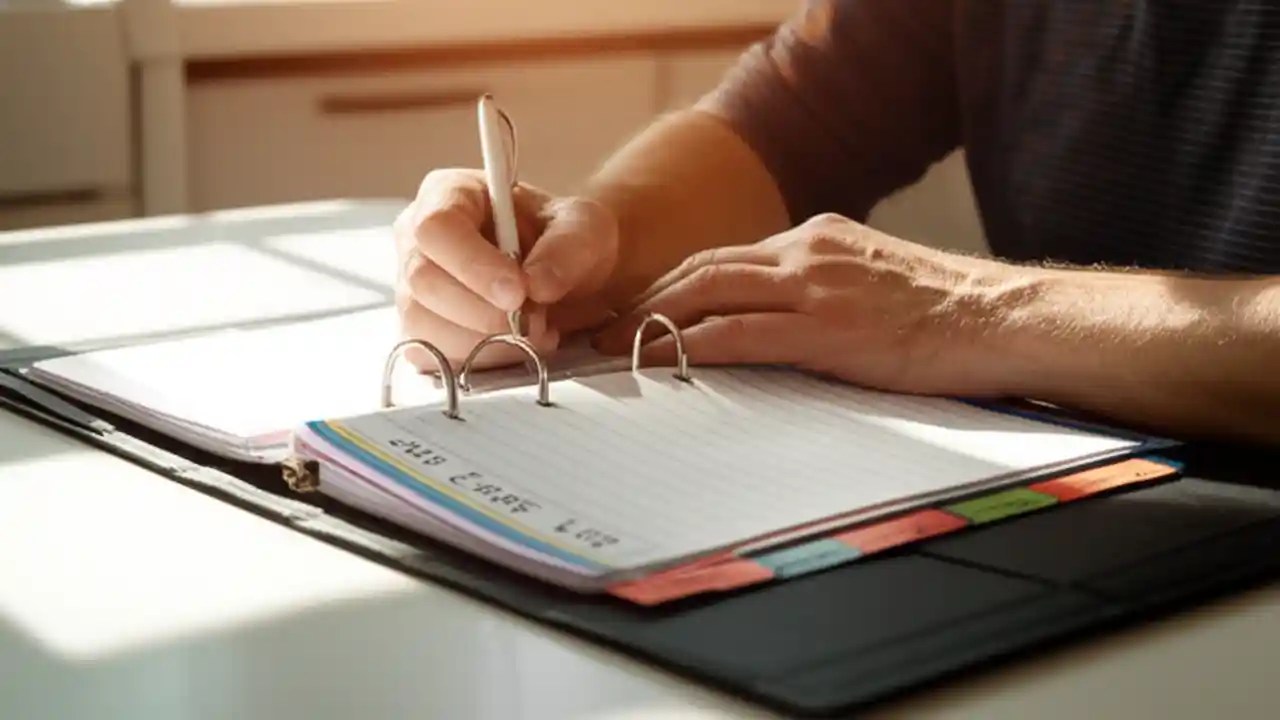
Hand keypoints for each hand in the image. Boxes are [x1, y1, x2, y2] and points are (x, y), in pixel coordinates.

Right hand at [394, 169, 618, 369]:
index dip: (473, 265)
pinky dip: (478, 360)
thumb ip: (567, 249)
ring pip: (423, 324)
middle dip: (483, 312)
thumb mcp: (583, 229)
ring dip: (483, 342)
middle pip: (423, 281)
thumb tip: (537, 285)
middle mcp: (419, 239)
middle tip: (533, 320)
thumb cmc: (562, 240)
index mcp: (449, 194)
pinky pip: (433, 355)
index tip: (517, 292)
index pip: (437, 227)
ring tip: (531, 332)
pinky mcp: (422, 330)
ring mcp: (413, 287)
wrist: (566, 274)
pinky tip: (513, 347)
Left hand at [594, 214, 1023, 395]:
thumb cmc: (945, 314)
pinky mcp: (826, 327)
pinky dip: (693, 346)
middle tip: (606, 328)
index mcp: (817, 237)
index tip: (639, 308)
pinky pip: (739, 334)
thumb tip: (781, 325)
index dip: (673, 284)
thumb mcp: (873, 281)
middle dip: (647, 299)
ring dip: (653, 321)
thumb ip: (823, 291)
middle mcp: (806, 251)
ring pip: (708, 293)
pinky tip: (664, 362)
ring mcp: (814, 285)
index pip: (724, 257)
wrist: (1003, 318)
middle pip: (702, 268)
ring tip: (617, 349)